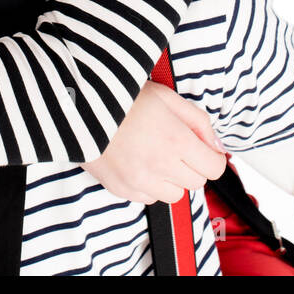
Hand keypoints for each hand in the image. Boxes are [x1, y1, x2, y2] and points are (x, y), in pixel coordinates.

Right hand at [82, 81, 226, 203]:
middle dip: (192, 165)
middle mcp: (160, 165)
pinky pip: (148, 198)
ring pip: (174, 195)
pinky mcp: (121, 188)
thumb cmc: (121, 95)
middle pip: (196, 182)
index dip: (213, 157)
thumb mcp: (167, 95)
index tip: (204, 149)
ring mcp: (139, 181)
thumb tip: (216, 145)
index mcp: (176, 140)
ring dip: (171, 179)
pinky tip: (139, 163)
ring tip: (155, 155)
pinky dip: (149, 185)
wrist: (78, 106)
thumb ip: (197, 121)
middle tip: (176, 146)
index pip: (214, 167)